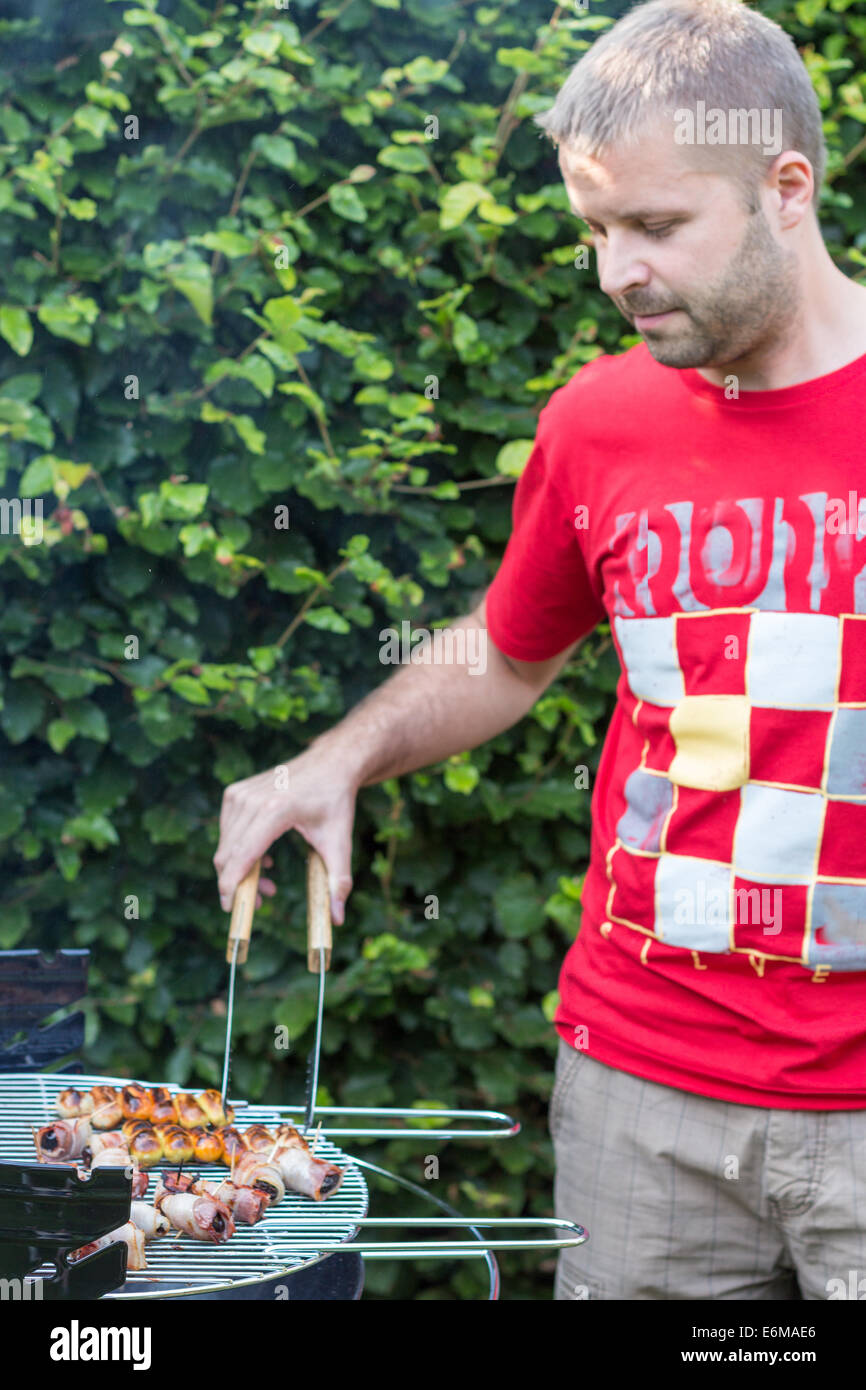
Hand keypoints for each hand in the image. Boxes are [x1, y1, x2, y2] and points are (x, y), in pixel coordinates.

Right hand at [213, 750, 356, 923]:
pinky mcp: (234, 793)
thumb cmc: (335, 801)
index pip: (241, 855)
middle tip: (262, 901)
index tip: (231, 909)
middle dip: (238, 885)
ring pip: (225, 846)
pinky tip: (266, 858)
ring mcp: (239, 794)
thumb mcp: (340, 841)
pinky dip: (239, 851)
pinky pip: (227, 832)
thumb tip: (337, 917)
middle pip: (227, 855)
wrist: (330, 763)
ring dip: (239, 870)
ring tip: (270, 881)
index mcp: (275, 811)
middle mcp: (251, 800)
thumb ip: (338, 880)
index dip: (231, 886)